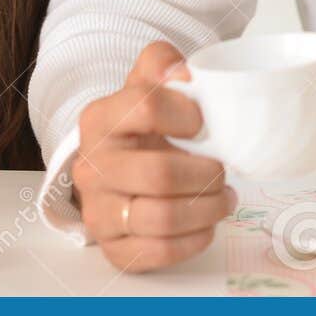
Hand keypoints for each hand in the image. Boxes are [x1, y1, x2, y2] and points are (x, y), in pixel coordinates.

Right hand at [71, 41, 237, 272]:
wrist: (113, 168)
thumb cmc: (139, 125)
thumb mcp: (146, 84)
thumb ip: (162, 63)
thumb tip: (185, 74)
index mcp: (99, 119)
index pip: (147, 106)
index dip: (189, 114)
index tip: (204, 123)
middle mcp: (91, 167)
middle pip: (160, 173)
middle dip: (207, 173)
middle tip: (222, 169)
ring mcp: (98, 211)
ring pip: (163, 218)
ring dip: (208, 208)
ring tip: (223, 196)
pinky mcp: (114, 248)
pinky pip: (160, 252)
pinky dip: (196, 238)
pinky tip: (206, 222)